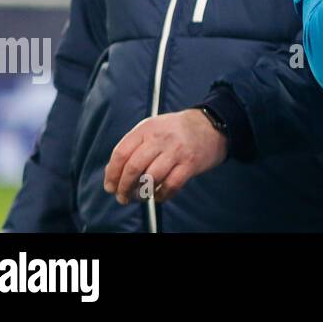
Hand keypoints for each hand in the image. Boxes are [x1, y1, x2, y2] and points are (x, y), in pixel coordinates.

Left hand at [103, 109, 227, 205]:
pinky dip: (161, 195)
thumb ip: (133, 145)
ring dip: (141, 193)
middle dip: (123, 187)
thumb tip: (113, 172)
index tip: (110, 186)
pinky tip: (158, 194)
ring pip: (150, 178)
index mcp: (147, 128)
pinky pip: (170, 185)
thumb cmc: (176, 130)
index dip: (112, 174)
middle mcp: (161, 138)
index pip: (121, 153)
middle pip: (133, 168)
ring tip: (140, 197)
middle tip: (122, 197)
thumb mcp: (153, 128)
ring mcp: (177, 151)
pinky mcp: (190, 164)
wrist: (211, 125)